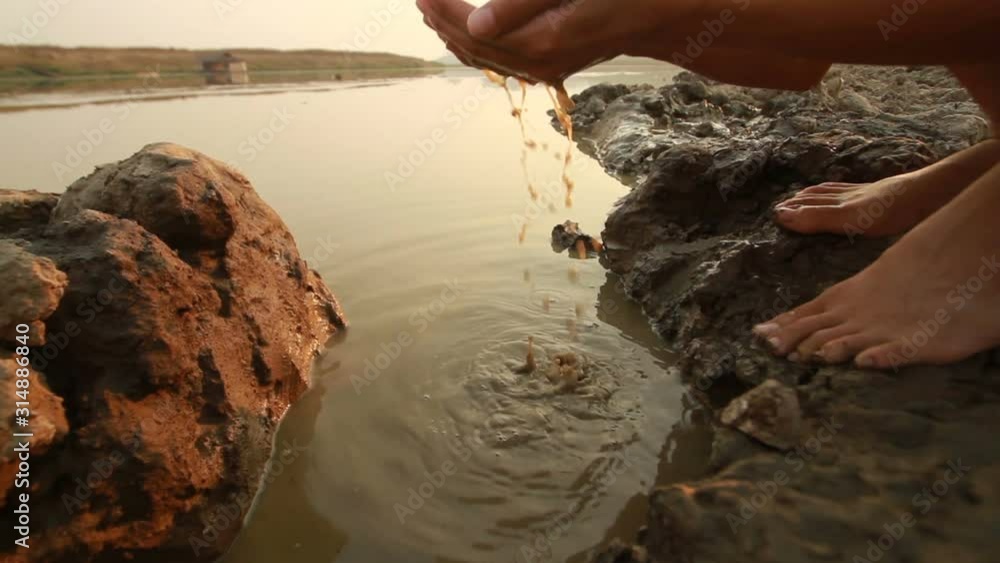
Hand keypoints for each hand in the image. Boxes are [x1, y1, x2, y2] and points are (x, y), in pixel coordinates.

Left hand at [417, 0, 700, 83]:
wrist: (666, 12)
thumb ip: (526, 0)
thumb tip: (479, 20)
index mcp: (544, 43)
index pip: (474, 27)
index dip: (444, 6)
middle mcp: (541, 64)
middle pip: (473, 46)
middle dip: (441, 19)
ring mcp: (546, 69)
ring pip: (483, 57)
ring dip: (453, 33)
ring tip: (431, 9)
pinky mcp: (551, 65)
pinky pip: (500, 62)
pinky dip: (475, 45)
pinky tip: (464, 29)